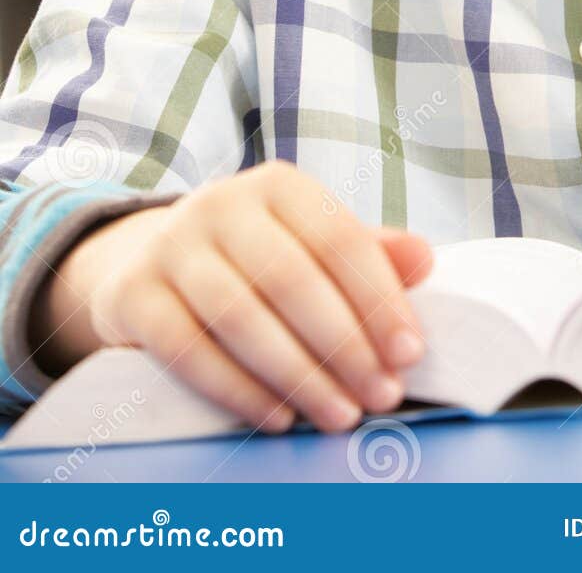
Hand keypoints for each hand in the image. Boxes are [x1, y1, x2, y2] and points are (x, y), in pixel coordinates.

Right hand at [33, 160, 433, 434]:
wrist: (146, 264)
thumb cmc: (255, 259)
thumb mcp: (309, 244)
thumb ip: (368, 253)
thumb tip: (426, 257)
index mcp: (278, 185)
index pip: (338, 239)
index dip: (378, 298)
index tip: (409, 353)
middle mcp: (220, 203)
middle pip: (292, 279)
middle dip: (344, 345)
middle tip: (381, 395)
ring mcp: (171, 246)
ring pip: (241, 318)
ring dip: (298, 376)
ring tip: (339, 415)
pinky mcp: (133, 294)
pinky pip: (189, 351)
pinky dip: (238, 390)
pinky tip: (278, 418)